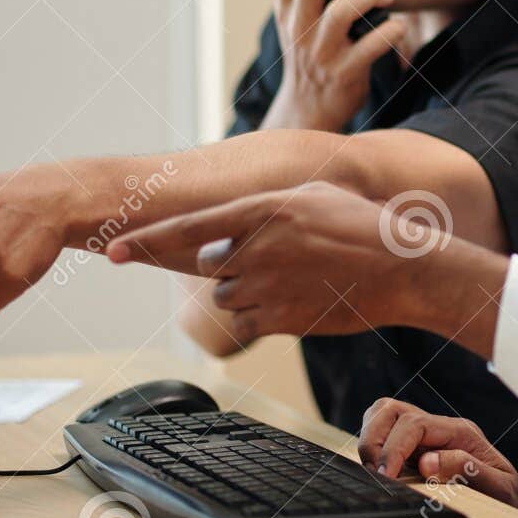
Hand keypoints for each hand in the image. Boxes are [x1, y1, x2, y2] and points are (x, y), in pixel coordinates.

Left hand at [106, 181, 509, 353]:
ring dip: (246, 291)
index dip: (147, 241)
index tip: (115, 252)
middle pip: (211, 265)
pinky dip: (262, 316)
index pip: (189, 228)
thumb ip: (266, 204)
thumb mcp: (314, 194)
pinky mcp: (281, 319)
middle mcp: (259, 248)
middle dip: (230, 265)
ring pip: (227, 297)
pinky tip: (297, 300)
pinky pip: (248, 323)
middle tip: (273, 259)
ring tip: (293, 278)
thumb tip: (231, 220)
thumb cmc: (364, 226)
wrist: (403, 268)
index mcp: (263, 210)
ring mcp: (269, 287)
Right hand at [263, 0, 406, 131]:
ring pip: (341, 11)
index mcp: (286, 8)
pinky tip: (397, 27)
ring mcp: (321, 52)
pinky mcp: (345, 73)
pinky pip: (372, 46)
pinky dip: (391, 31)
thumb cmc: (311, 53)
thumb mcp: (294, 19)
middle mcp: (299, 27)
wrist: (309, 111)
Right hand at [356, 399, 517, 517]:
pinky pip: (384, 431)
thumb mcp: (500, 488)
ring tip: (372, 470)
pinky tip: (377, 470)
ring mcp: (426, 435)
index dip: (393, 448)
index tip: (384, 477)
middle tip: (375, 474)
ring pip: (385, 414)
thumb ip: (469, 471)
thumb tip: (427, 462)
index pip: (415, 424)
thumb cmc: (508, 497)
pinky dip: (373, 444)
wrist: (515, 501)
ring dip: (370, 438)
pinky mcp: (415, 448)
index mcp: (460, 432)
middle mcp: (440, 428)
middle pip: (392, 410)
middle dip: (374, 439)